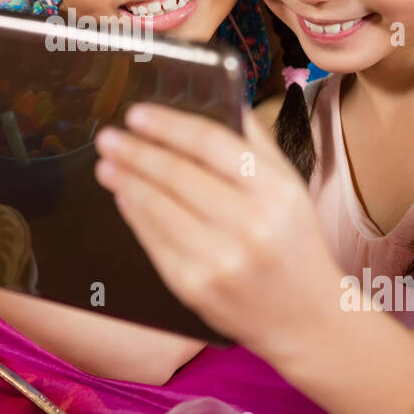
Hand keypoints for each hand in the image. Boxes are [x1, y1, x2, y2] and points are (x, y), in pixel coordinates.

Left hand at [93, 103, 339, 358]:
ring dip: (126, 182)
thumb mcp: (290, 188)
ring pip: (158, 208)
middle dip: (135, 152)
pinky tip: (125, 198)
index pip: (211, 144)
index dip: (168, 125)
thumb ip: (255, 143)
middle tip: (108, 137)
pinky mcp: (194, 287)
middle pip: (177, 175)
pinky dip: (134, 215)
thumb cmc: (294, 243)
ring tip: (107, 165)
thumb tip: (218, 96)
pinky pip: (153, 241)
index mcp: (276, 191)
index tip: (137, 114)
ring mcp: (220, 259)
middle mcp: (250, 225)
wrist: (305, 318)